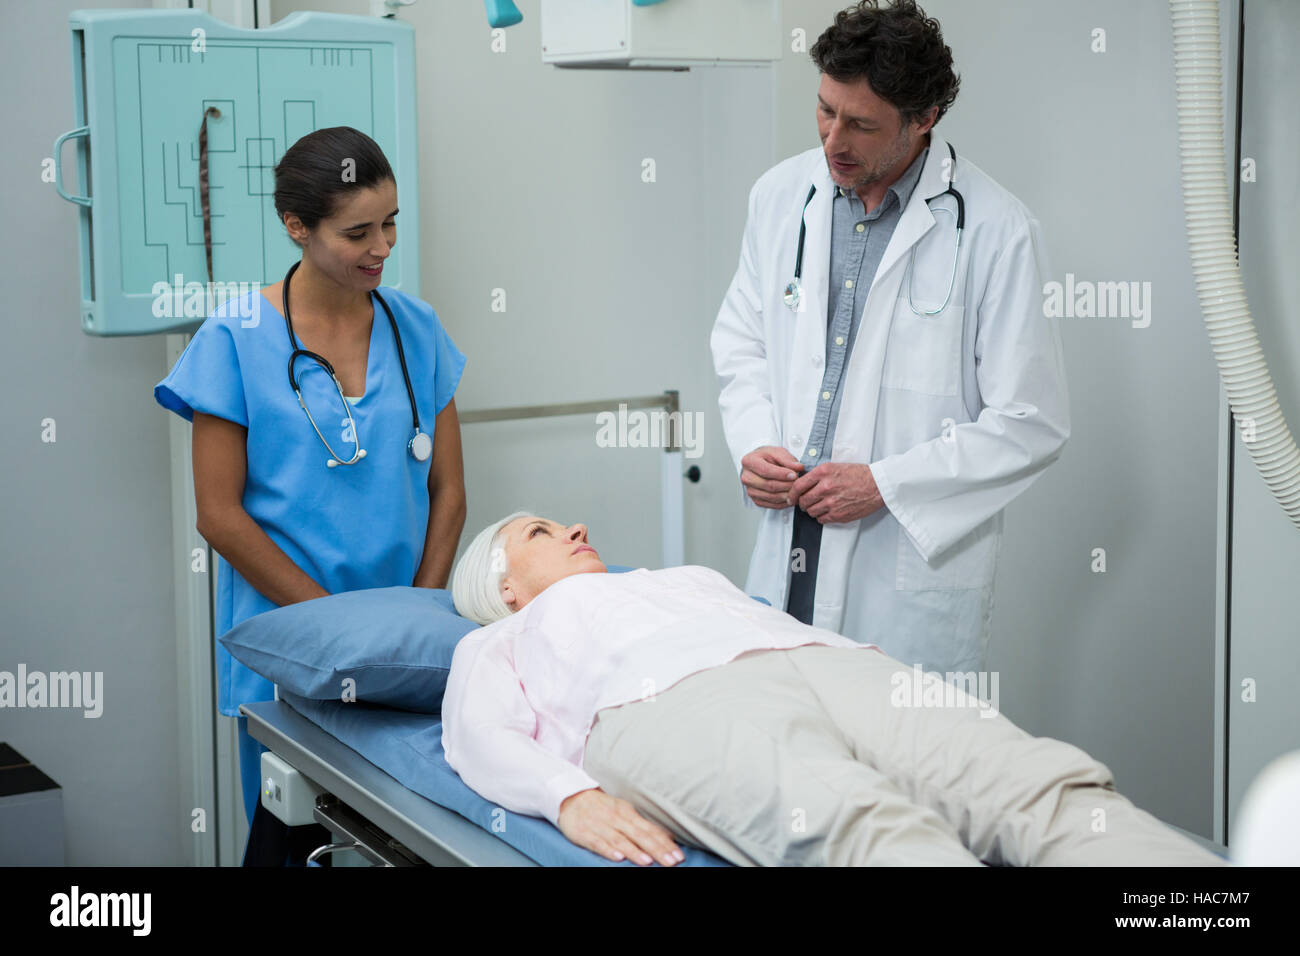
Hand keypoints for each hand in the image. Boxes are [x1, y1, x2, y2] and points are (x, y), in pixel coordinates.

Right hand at [557, 788, 684, 865]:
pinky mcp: (584, 833)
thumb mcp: (623, 811)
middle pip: (640, 836)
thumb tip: (667, 837)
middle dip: (657, 849)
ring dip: (635, 851)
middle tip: (672, 862)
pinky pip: (597, 843)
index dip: (665, 843)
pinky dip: (608, 850)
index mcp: (628, 813)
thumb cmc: (602, 808)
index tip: (679, 855)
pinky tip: (618, 857)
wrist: (571, 797)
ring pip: (620, 840)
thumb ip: (642, 825)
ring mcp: (600, 826)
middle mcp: (617, 819)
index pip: (650, 830)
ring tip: (647, 862)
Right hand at [740, 446, 804, 508]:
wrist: (760, 464)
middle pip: (768, 485)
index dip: (781, 474)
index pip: (766, 470)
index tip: (794, 475)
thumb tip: (799, 468)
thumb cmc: (768, 457)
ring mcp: (750, 490)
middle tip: (798, 483)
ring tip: (797, 491)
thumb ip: (788, 459)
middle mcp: (746, 477)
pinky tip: (792, 497)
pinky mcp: (756, 500)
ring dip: (786, 495)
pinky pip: (771, 505)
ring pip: (771, 496)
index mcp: (749, 461)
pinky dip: (783, 503)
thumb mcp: (778, 452)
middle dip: (786, 485)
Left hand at [788, 462, 883, 522]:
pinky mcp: (838, 515)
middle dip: (802, 503)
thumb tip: (803, 484)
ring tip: (820, 506)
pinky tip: (828, 511)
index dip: (792, 493)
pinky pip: (821, 519)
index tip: (791, 497)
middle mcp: (825, 487)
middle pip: (803, 501)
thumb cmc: (859, 475)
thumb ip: (818, 475)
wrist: (877, 485)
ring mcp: (832, 502)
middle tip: (806, 502)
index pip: (798, 485)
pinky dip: (822, 517)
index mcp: (823, 473)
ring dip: (813, 510)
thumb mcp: (835, 467)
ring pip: (811, 511)